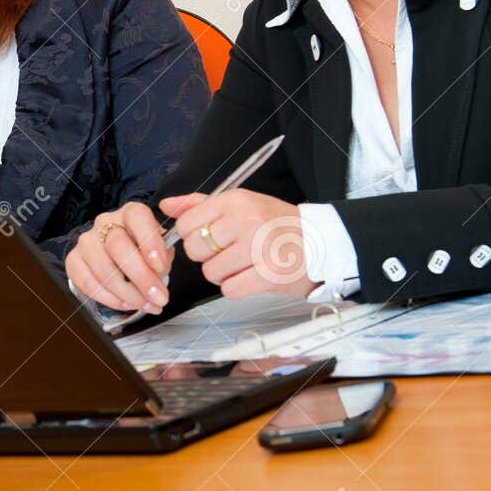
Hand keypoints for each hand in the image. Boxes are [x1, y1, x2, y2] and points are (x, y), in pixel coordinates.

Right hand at [65, 202, 172, 313]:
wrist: (116, 256)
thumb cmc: (143, 251)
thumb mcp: (159, 249)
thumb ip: (163, 256)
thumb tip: (159, 271)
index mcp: (129, 214)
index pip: (137, 217)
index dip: (149, 241)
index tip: (161, 266)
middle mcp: (105, 223)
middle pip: (117, 246)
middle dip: (141, 276)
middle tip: (159, 297)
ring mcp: (86, 241)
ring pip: (103, 269)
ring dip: (128, 293)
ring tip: (146, 305)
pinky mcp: (73, 260)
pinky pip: (88, 283)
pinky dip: (109, 299)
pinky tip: (125, 304)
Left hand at [162, 190, 319, 299]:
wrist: (323, 242)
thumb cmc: (277, 223)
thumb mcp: (241, 203)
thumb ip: (200, 204)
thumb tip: (167, 206)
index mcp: (236, 201)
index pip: (186, 223)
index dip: (193, 235)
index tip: (210, 237)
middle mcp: (246, 221)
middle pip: (195, 249)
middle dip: (208, 256)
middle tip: (231, 251)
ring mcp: (258, 249)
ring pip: (210, 272)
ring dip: (223, 273)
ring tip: (245, 263)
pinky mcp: (268, 275)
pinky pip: (229, 290)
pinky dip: (237, 287)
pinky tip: (252, 276)